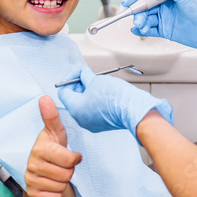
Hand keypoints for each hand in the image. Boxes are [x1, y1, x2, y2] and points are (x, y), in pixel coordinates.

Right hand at [25, 97, 81, 196]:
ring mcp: (30, 179)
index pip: (68, 160)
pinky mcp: (31, 193)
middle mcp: (32, 163)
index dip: (75, 159)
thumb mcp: (55, 132)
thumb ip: (52, 116)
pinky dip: (57, 192)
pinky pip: (54, 196)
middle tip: (62, 165)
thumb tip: (44, 98)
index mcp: (40, 147)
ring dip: (63, 181)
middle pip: (67, 174)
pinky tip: (52, 183)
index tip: (72, 155)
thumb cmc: (52, 149)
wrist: (41, 172)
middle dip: (69, 170)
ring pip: (61, 186)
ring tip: (57, 172)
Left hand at [57, 68, 172, 139]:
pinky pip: (93, 111)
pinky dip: (95, 101)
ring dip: (88, 92)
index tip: (78, 72)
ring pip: (83, 104)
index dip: (70, 78)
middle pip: (73, 98)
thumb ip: (85, 77)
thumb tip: (83, 75)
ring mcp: (91, 123)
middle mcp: (80, 118)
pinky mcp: (100, 124)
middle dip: (80, 85)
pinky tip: (104, 93)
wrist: (132, 109)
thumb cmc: (115, 96)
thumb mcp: (95, 80)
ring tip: (98, 84)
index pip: (63, 91)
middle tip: (88, 75)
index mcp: (75, 108)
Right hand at [123, 0, 196, 61]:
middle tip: (138, 19)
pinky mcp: (166, 30)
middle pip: (145, 8)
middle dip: (138, 13)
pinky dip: (142, 30)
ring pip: (146, 19)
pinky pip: (150, 30)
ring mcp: (165, 19)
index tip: (127, 2)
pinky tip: (138, 30)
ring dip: (141, 22)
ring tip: (142, 27)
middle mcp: (165, 6)